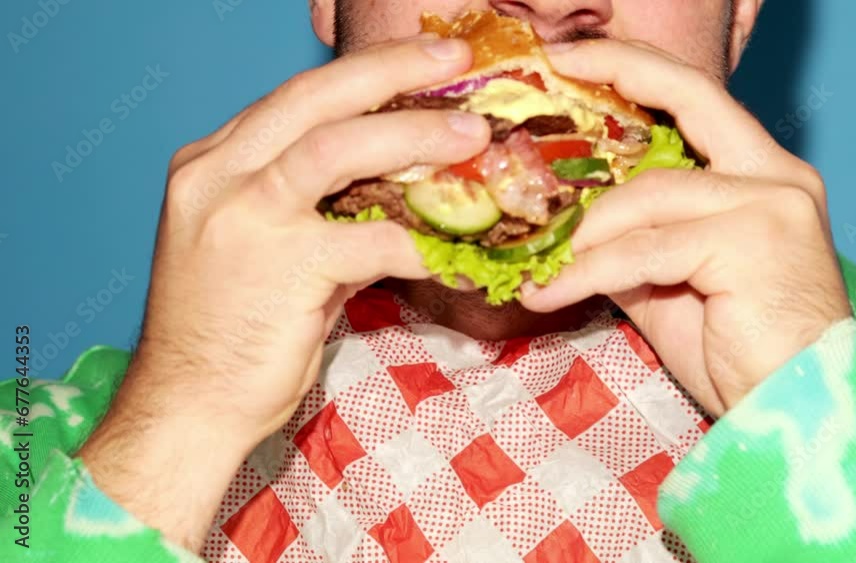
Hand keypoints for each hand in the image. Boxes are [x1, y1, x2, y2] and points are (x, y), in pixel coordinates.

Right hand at [78, 35, 490, 550]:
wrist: (189, 405)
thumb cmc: (230, 332)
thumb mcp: (263, 249)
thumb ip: (318, 210)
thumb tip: (395, 189)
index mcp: (212, 165)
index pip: (294, 100)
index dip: (361, 77)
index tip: (417, 65)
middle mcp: (219, 176)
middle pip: (314, 97)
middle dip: (389, 69)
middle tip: (452, 57)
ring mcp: (245, 217)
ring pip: (338, 147)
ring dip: (414, 135)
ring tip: (472, 136)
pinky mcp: (280, 266)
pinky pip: (370, 239)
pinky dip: (419, 241)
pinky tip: (453, 250)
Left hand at [521, 40, 852, 416]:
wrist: (794, 411)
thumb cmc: (738, 352)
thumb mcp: (669, 284)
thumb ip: (633, 240)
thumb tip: (569, 224)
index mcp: (764, 176)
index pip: (698, 99)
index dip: (638, 68)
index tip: (577, 56)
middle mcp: (777, 176)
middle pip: (689, 99)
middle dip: (618, 71)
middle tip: (556, 67)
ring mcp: (771, 204)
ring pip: (648, 195)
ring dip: (585, 235)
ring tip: (545, 267)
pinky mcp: (752, 241)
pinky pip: (643, 248)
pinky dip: (589, 271)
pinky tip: (553, 291)